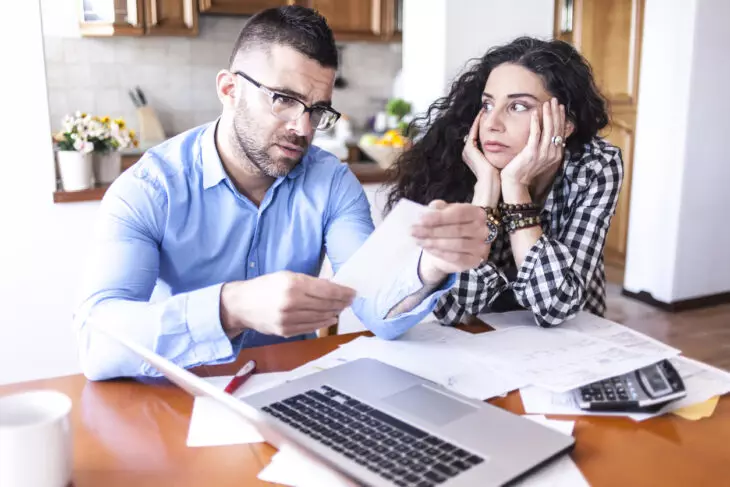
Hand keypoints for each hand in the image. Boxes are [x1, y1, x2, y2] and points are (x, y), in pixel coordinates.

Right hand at [220, 271, 354, 337]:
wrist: (241, 305)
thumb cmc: (264, 287)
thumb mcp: (286, 276)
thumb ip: (309, 282)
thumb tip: (332, 287)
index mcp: (292, 284)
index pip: (326, 290)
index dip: (342, 292)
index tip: (352, 292)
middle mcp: (291, 303)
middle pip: (325, 304)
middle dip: (341, 302)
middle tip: (350, 300)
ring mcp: (288, 319)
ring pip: (320, 317)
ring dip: (334, 313)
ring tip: (342, 308)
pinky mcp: (285, 331)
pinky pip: (310, 327)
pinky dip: (322, 323)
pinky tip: (330, 318)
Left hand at [412, 201, 487, 280]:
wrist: (451, 248)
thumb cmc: (448, 226)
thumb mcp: (443, 213)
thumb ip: (439, 208)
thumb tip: (431, 208)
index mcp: (477, 213)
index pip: (459, 213)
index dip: (439, 217)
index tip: (421, 219)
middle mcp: (483, 229)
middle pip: (456, 229)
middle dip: (432, 230)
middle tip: (414, 231)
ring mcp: (481, 246)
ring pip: (456, 244)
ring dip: (434, 242)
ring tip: (418, 240)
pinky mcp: (474, 261)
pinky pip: (456, 257)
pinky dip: (440, 253)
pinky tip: (428, 248)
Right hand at [463, 110, 500, 206]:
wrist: (491, 184)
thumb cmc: (497, 175)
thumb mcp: (498, 160)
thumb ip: (499, 152)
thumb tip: (510, 144)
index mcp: (473, 154)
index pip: (478, 135)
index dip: (485, 125)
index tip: (493, 116)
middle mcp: (468, 151)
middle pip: (475, 131)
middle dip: (481, 120)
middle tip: (488, 108)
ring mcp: (467, 150)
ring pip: (474, 129)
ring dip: (479, 119)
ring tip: (486, 108)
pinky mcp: (469, 149)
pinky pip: (474, 131)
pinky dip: (478, 123)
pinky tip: (485, 115)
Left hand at [501, 98, 565, 188]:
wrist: (515, 184)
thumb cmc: (524, 171)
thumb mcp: (538, 158)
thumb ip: (545, 147)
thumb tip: (548, 135)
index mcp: (556, 155)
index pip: (561, 132)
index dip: (561, 118)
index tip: (560, 107)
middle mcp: (553, 154)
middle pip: (557, 129)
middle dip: (556, 113)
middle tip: (555, 100)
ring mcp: (543, 153)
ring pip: (549, 129)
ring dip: (548, 114)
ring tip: (547, 103)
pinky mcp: (532, 152)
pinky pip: (536, 134)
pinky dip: (536, 122)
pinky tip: (535, 112)